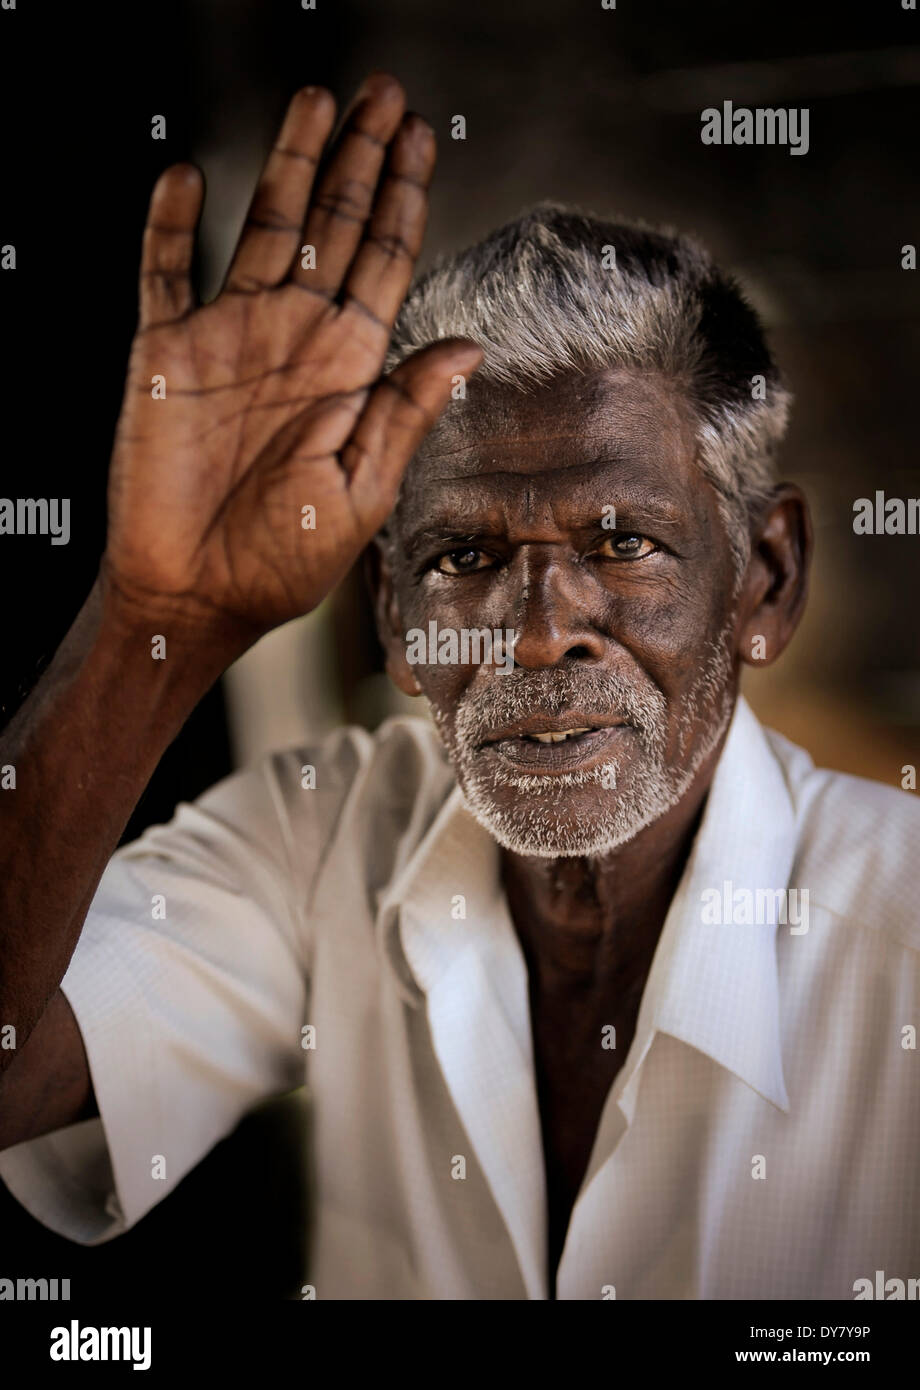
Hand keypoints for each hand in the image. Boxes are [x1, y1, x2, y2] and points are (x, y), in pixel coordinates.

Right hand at [102, 74, 480, 645]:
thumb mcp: (362, 491)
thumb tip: (467, 344)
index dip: (403, 200)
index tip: (421, 139)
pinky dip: (171, 224)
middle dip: (360, 159)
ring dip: (289, 163)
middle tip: (384, 93)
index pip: (384, 264)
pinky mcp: (166, 350)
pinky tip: (190, 177)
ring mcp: (230, 336)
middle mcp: (295, 337)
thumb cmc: (284, 559)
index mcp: (349, 368)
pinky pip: (165, 271)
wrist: (198, 593)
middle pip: (334, 228)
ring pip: (263, 226)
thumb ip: (404, 411)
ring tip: (316, 99)